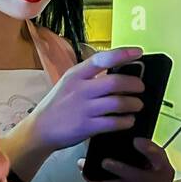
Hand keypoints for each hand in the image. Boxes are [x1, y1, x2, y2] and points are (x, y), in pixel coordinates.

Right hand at [29, 46, 145, 152]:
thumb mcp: (68, 83)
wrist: (40, 130)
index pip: (101, 59)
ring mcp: (84, 109)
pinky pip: (115, 122)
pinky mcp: (87, 127)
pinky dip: (127, 121)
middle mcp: (80, 90)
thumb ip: (89, 77)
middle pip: (116, 82)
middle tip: (140, 87)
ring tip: (137, 104)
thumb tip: (119, 72)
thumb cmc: (58, 104)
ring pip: (119, 103)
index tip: (138, 52)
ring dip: (134, 104)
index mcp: (75, 75)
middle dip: (134, 84)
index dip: (122, 54)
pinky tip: (128, 120)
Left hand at [79, 137, 174, 181]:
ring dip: (102, 177)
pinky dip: (94, 181)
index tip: (135, 140)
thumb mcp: (157, 163)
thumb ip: (148, 150)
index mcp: (163, 169)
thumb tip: (123, 128)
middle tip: (105, 161)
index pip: (159, 157)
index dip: (148, 149)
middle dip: (121, 169)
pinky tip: (86, 171)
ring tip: (88, 165)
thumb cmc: (150, 175)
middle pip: (137, 177)